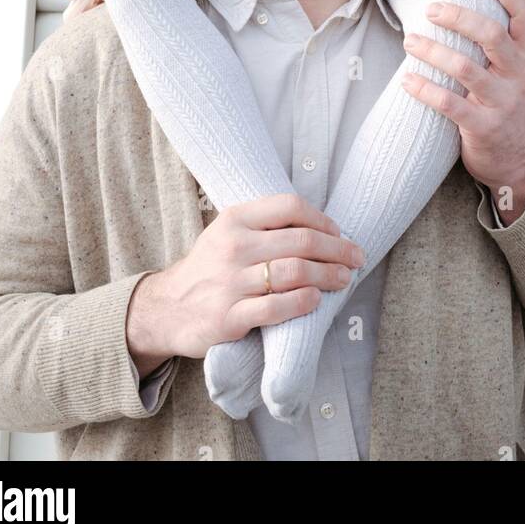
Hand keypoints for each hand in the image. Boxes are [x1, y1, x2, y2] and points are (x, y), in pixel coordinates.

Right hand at [126, 194, 365, 370]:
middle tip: (356, 257)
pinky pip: (277, 308)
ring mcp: (231, 282)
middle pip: (301, 240)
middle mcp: (233, 246)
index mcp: (235, 219)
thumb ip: (266, 225)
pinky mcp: (229, 317)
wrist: (168, 307)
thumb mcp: (229, 232)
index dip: (323, 219)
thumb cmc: (211, 266)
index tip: (339, 232)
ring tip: (345, 279)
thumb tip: (321, 226)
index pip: (290, 207)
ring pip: (295, 272)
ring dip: (328, 275)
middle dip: (337, 249)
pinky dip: (303, 302)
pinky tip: (316, 300)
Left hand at [399, 0, 524, 220]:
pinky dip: (424, 89)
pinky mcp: (484, 126)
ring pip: (465, 67)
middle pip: (491, 34)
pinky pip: (449, 104)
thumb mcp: (514, 66)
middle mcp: (520, 74)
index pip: (523, 12)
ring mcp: (503, 101)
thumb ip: (502, 34)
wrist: (515, 157)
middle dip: (458, 17)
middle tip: (429, 9)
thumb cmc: (506, 98)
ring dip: (432, 51)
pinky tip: (406, 80)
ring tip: (409, 41)